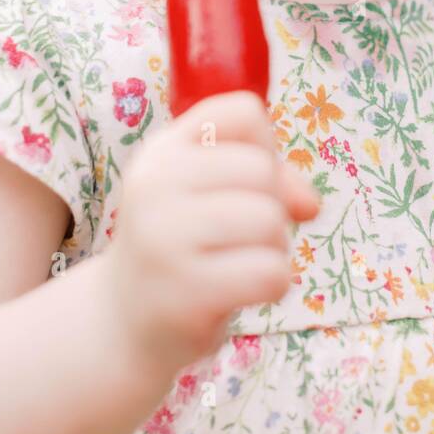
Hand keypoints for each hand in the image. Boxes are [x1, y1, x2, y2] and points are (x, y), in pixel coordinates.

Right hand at [101, 90, 320, 382]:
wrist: (124, 321)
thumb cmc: (181, 244)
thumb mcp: (208, 192)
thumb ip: (267, 177)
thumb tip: (310, 204)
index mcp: (163, 150)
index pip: (243, 112)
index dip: (264, 147)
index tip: (243, 182)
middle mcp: (154, 185)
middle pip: (261, 169)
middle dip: (271, 204)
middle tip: (240, 234)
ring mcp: (165, 239)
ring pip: (270, 220)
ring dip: (274, 248)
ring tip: (240, 262)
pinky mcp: (186, 293)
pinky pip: (272, 273)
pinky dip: (273, 284)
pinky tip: (241, 291)